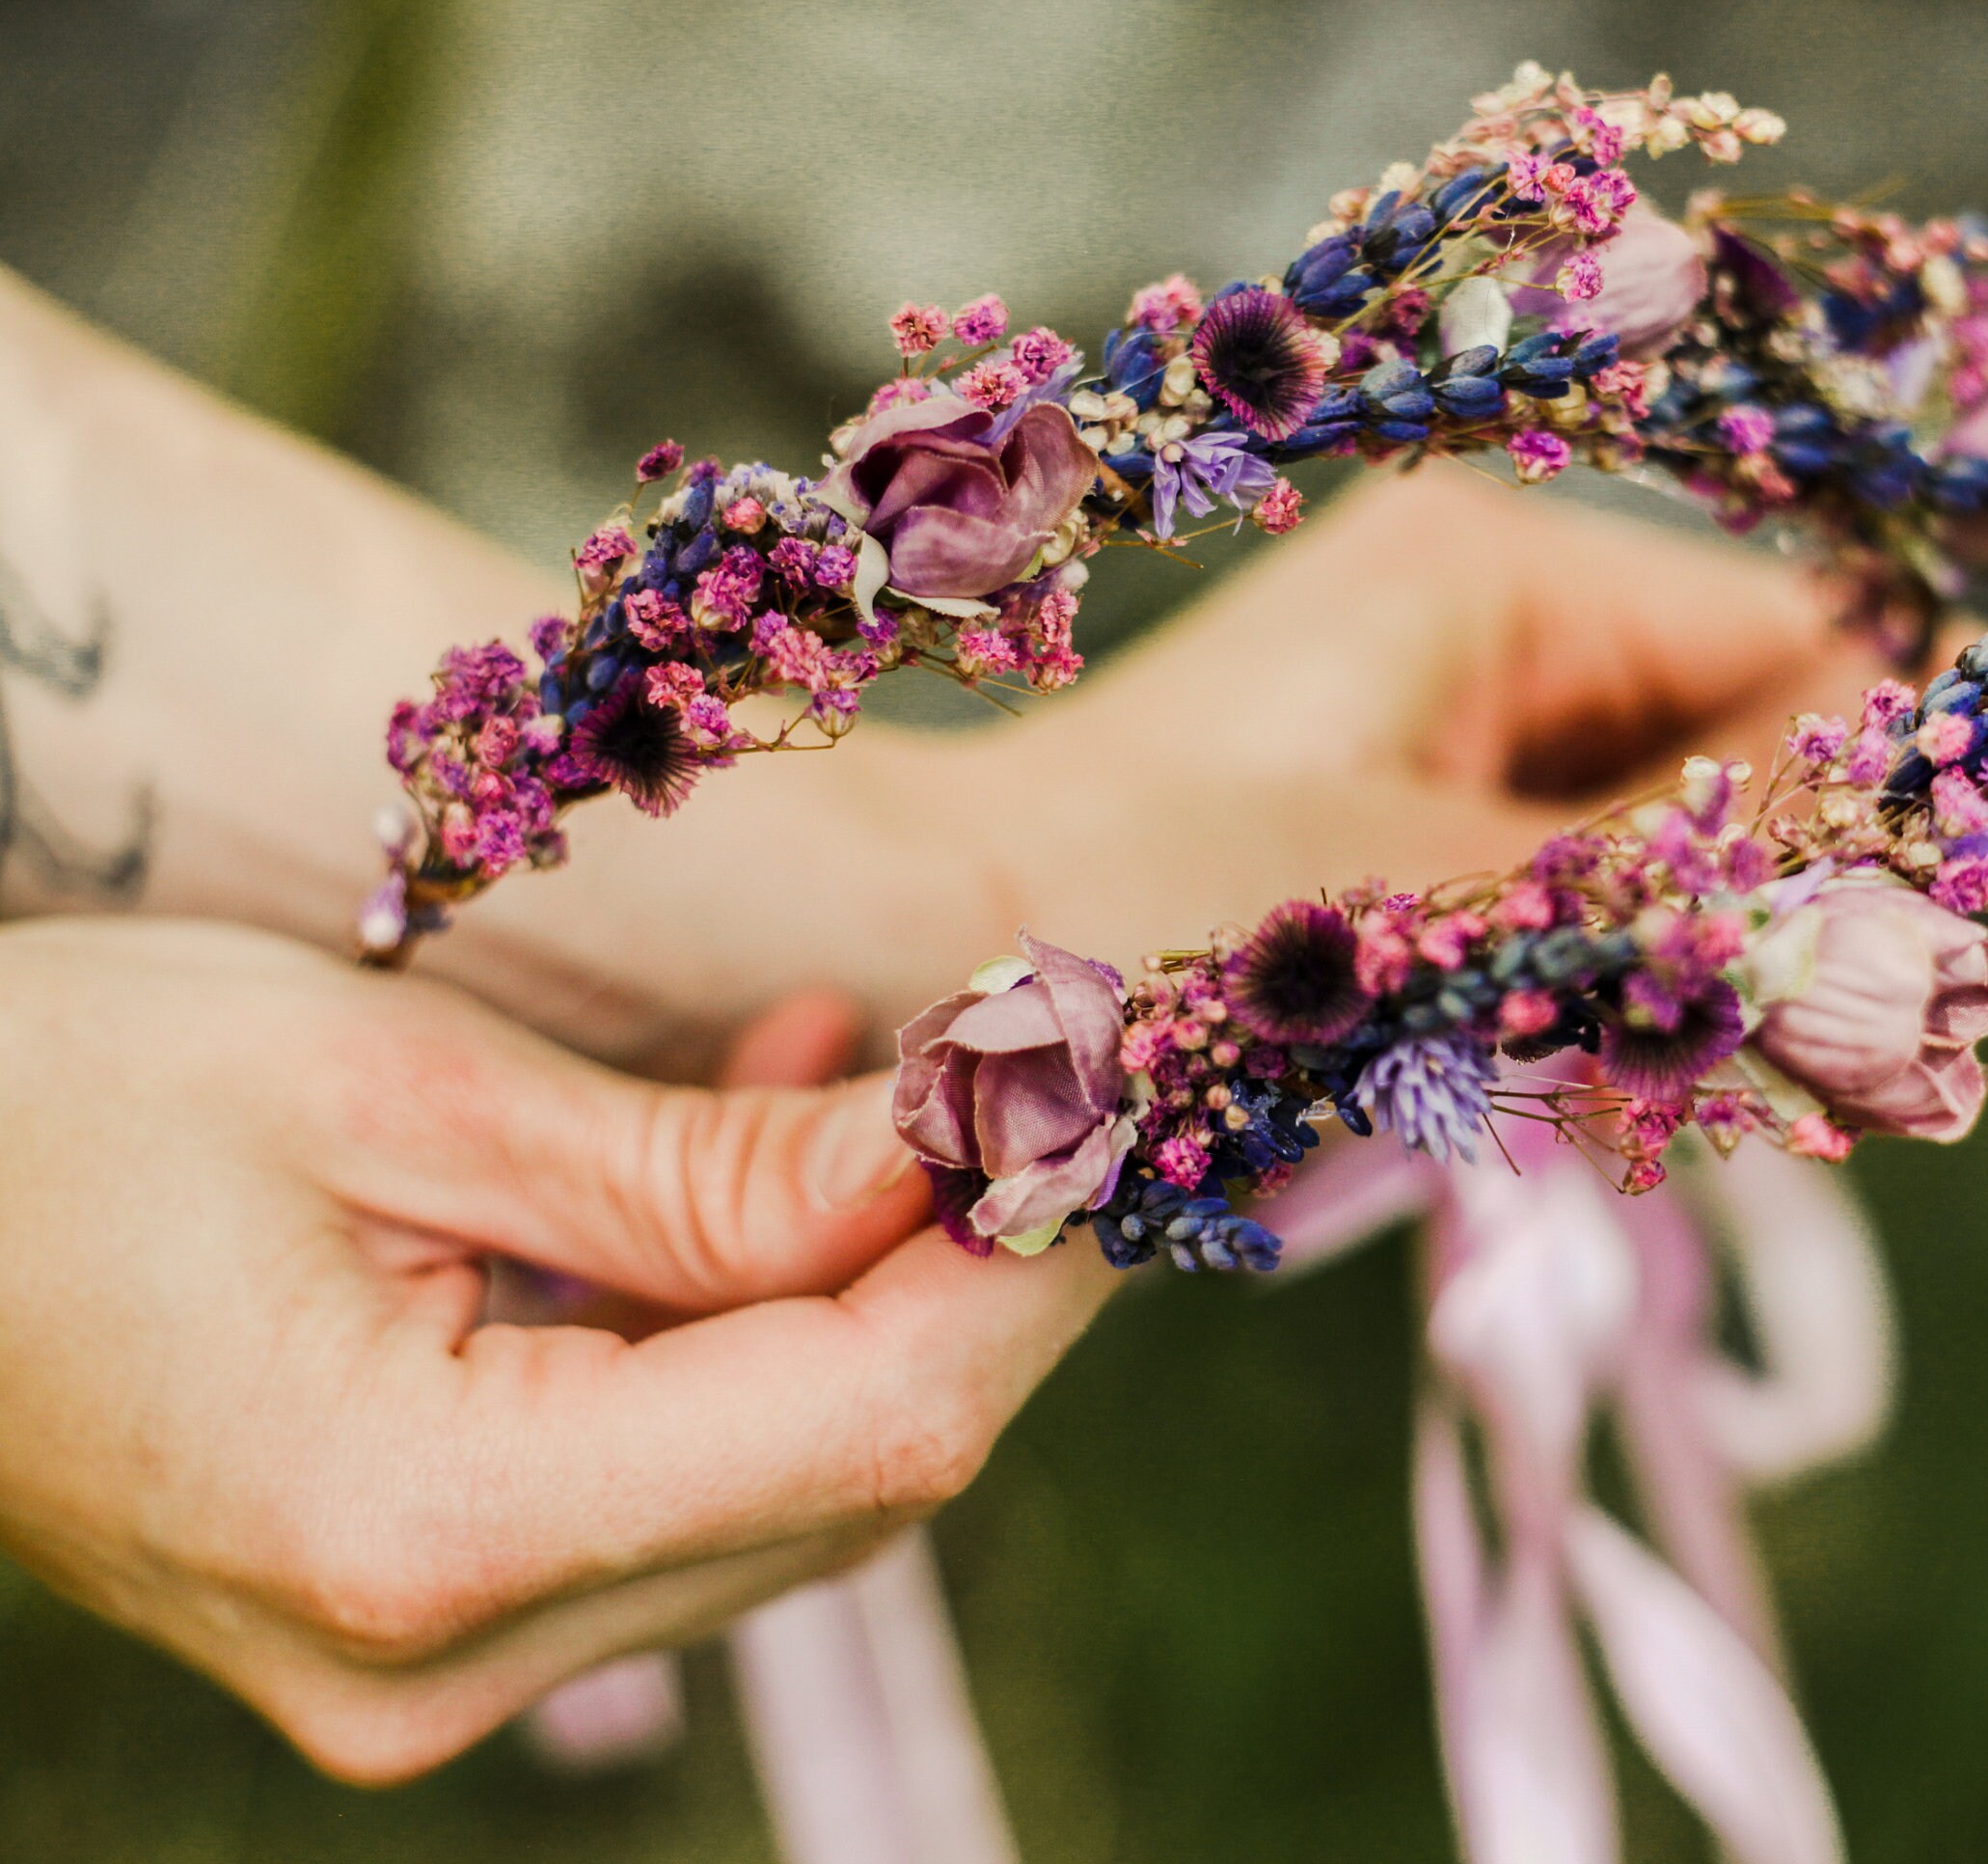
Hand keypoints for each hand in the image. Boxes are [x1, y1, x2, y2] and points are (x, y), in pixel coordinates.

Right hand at [0, 916, 1110, 1781]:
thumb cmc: (55, 1109)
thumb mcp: (399, 1093)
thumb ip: (706, 1169)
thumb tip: (963, 1158)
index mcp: (421, 1532)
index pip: (865, 1423)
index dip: (1025, 1268)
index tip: (1113, 1109)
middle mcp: (444, 1662)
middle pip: (852, 1477)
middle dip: (985, 1277)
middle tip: (1057, 1085)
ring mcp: (435, 1670)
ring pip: (792, 1490)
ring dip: (889, 1289)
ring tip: (926, 1087)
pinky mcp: (433, 1621)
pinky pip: (684, 1479)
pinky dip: (771, 1330)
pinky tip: (791, 1158)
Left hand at [941, 470, 1888, 963]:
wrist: (915, 972)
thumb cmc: (1141, 916)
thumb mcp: (1454, 909)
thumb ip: (1698, 877)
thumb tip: (1929, 851)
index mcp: (1502, 572)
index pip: (1800, 647)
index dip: (1863, 794)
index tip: (1887, 952)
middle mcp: (1482, 605)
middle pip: (1743, 733)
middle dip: (1761, 889)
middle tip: (1750, 1040)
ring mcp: (1438, 702)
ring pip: (1662, 820)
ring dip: (1674, 946)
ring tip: (1630, 1056)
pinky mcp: (1397, 803)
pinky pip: (1568, 874)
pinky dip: (1588, 967)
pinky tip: (1555, 1048)